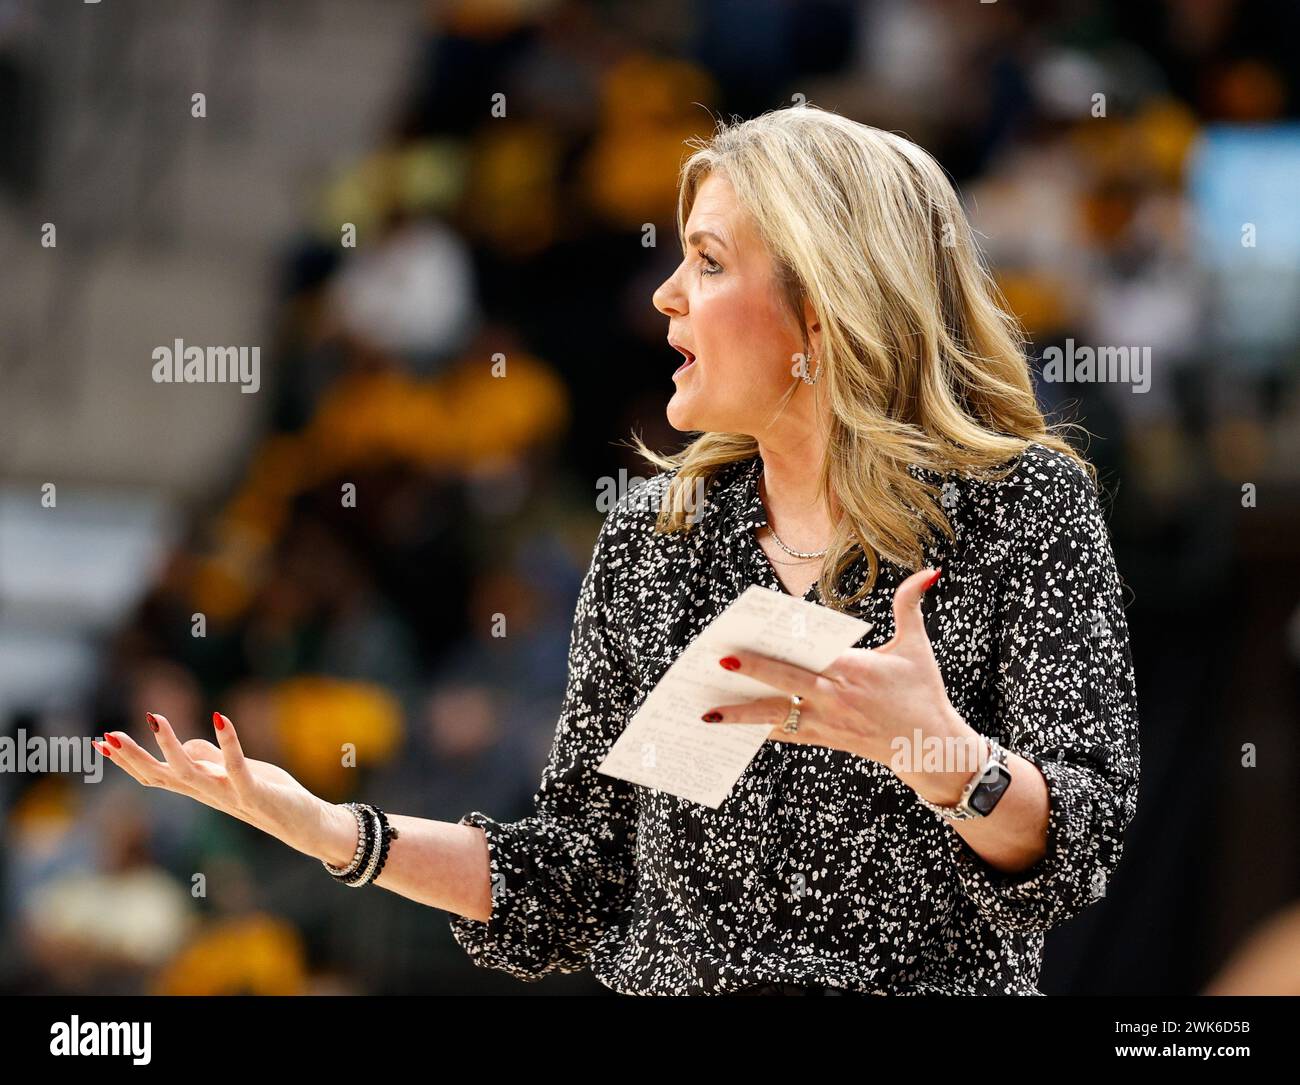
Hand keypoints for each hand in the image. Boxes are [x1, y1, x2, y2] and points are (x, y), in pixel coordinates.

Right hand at [93, 712, 353, 863]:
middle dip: (135, 758)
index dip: (130, 762)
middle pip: (163, 777)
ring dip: (171, 746)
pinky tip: (219, 718)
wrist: (307, 824)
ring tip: (154, 718)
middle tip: (107, 737)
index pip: (158, 776)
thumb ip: (211, 760)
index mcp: (202, 789)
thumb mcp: (237, 772)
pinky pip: (236, 768)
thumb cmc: (270, 795)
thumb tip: (187, 744)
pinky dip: (227, 743)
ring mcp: (229, 795)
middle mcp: (209, 794)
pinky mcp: (254, 793)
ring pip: (191, 773)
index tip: (102, 743)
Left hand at [700, 567, 983, 801]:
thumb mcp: (917, 647)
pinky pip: (784, 734)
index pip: (812, 656)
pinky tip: (730, 726)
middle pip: (787, 683)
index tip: (758, 636)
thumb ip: (910, 606)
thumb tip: (928, 570)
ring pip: (777, 716)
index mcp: (855, 671)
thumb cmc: (922, 692)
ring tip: (706, 712)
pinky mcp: (824, 739)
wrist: (930, 747)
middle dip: (753, 672)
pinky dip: (757, 730)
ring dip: (741, 714)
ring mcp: (827, 722)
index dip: (785, 648)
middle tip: (720, 661)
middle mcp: (836, 697)